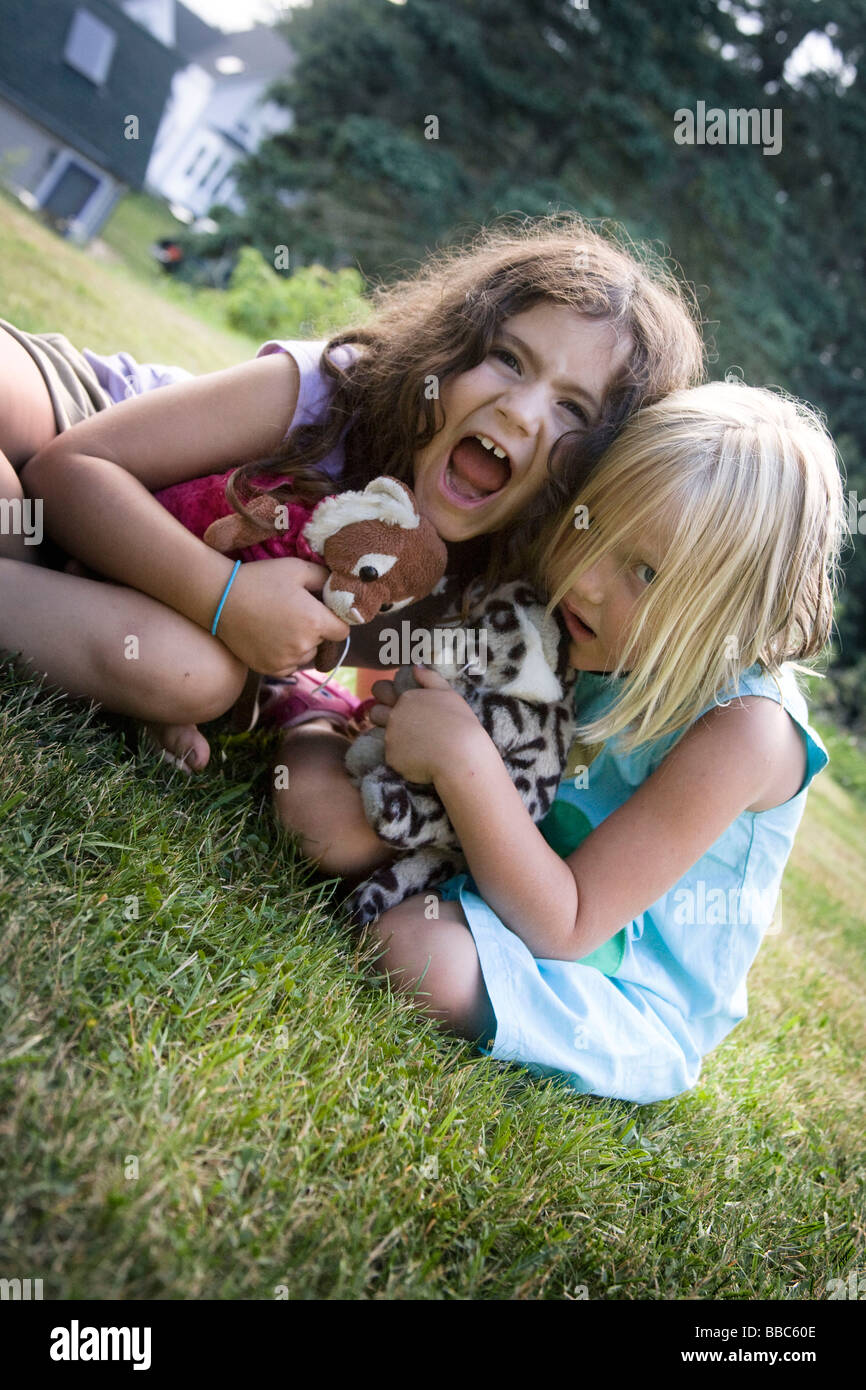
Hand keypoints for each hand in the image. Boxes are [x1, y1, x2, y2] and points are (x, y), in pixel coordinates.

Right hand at [216, 557, 349, 675]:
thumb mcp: (297, 569)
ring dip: (301, 644)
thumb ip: (325, 578)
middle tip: (294, 613)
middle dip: (315, 630)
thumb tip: (340, 587)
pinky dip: (285, 656)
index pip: (342, 630)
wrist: (221, 598)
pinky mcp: (270, 669)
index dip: (334, 620)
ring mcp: (286, 661)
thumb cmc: (260, 580)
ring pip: (306, 656)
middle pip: (324, 643)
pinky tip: (272, 638)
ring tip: (280, 624)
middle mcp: (304, 646)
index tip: (320, 611)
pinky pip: (289, 666)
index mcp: (315, 622)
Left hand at [369, 665, 487, 783]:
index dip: (388, 697)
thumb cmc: (459, 724)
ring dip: (394, 738)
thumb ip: (430, 678)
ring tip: (416, 744)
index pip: (380, 690)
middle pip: (374, 712)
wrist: (460, 757)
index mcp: (406, 697)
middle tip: (403, 725)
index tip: (401, 706)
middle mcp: (394, 715)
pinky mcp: (391, 758)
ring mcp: (390, 737)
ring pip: (382, 736)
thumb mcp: (449, 695)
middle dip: (382, 717)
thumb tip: (416, 666)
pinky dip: (403, 758)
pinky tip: (421, 759)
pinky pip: (392, 757)